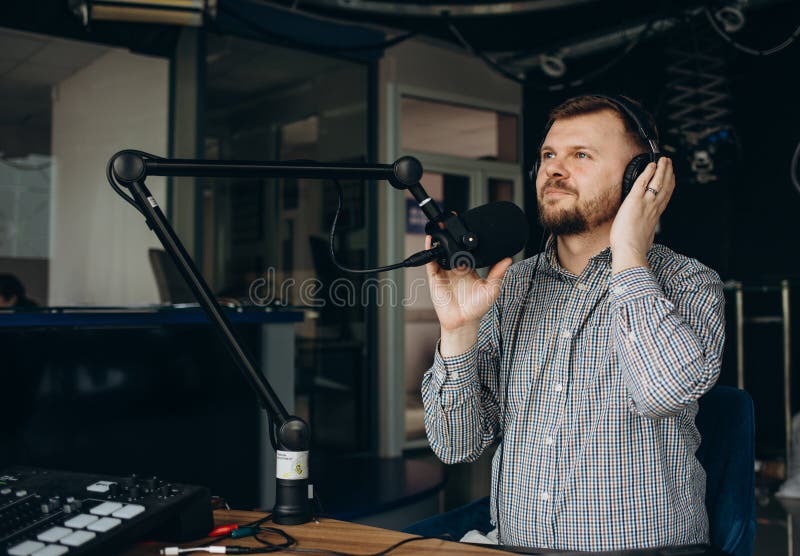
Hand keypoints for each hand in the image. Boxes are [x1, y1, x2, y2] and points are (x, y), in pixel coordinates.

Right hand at [425, 235, 511, 355]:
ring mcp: (444, 271)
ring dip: (438, 239)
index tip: (466, 224)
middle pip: (451, 247)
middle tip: (451, 219)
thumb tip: (508, 259)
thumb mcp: (492, 288)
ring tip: (440, 226)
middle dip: (449, 233)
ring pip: (439, 251)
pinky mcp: (435, 277)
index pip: (465, 248)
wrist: (463, 321)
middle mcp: (455, 268)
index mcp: (468, 267)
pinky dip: (429, 251)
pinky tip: (430, 242)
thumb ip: (498, 273)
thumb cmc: (477, 307)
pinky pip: (430, 262)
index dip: (464, 237)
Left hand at [610, 156, 674, 274]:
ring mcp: (645, 203)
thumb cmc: (634, 249)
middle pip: (665, 186)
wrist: (630, 251)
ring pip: (657, 182)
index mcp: (655, 216)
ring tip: (663, 160)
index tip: (671, 177)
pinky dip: (648, 173)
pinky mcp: (634, 201)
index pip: (665, 197)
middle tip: (669, 163)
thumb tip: (645, 236)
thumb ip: (646, 232)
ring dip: (661, 169)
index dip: (669, 185)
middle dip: (668, 173)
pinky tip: (651, 166)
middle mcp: (653, 208)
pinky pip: (643, 183)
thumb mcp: (645, 238)